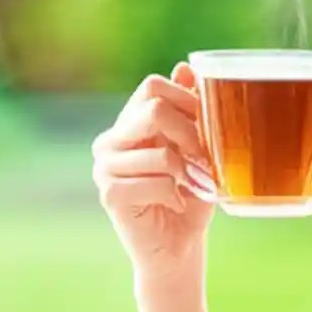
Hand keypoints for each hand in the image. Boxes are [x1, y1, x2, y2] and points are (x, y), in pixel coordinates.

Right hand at [92, 62, 218, 281]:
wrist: (179, 245)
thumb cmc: (191, 194)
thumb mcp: (198, 146)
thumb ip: (190, 109)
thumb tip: (185, 66)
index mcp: (129, 121)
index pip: (153, 86)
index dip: (187, 100)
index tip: (207, 125)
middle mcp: (111, 139)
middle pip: (154, 110)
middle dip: (191, 134)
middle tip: (204, 160)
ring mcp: (105, 167)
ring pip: (161, 152)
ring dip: (188, 172)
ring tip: (190, 185)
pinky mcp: (110, 194)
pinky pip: (156, 181)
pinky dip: (175, 194)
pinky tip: (172, 202)